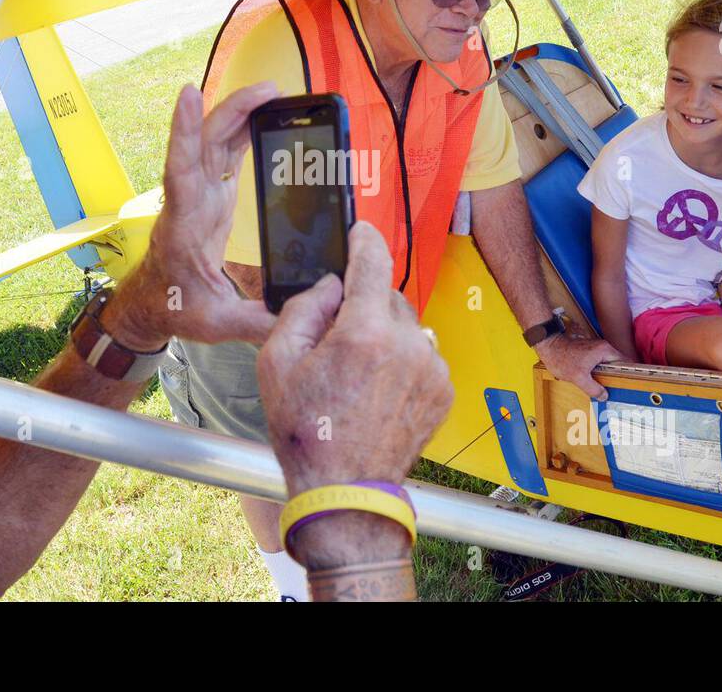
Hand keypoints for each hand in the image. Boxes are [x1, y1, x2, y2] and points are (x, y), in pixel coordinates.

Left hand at [108, 82, 278, 349]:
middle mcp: (189, 201)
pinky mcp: (210, 195)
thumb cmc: (178, 310)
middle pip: (206, 143)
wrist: (154, 304)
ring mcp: (199, 194)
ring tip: (274, 94)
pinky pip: (222, 153)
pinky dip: (240, 130)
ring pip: (215, 141)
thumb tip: (301, 315)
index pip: (182, 171)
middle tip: (271, 90)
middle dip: (234, 110)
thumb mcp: (216, 325)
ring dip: (239, 113)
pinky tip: (261, 114)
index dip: (186, 132)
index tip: (188, 95)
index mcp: (185, 225)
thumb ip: (257, 321)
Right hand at [256, 221, 453, 496]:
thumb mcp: (277, 363)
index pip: (372, 263)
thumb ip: (302, 309)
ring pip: (406, 327)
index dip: (364, 240)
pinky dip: (402, 361)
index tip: (361, 230)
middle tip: (335, 344)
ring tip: (357, 377)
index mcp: (364, 333)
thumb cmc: (306, 432)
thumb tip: (330, 286)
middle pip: (388, 297)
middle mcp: (406, 345)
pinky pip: (422, 355)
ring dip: (384, 335)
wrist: (346, 490)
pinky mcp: (444, 390)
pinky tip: (377, 391)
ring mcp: (431, 369)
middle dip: (363, 308)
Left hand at [536, 334, 622, 401]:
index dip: (629, 374)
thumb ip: (593, 388)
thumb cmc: (561, 358)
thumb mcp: (579, 377)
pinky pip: (600, 364)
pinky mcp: (589, 353)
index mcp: (604, 350)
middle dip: (618, 377)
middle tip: (620, 390)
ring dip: (609, 375)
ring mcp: (595, 349)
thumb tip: (604, 395)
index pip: (625, 362)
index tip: (631, 384)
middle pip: (617, 364)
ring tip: (610, 389)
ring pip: (608, 365)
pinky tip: (598, 383)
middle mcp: (602, 348)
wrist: (548, 346)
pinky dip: (600, 373)